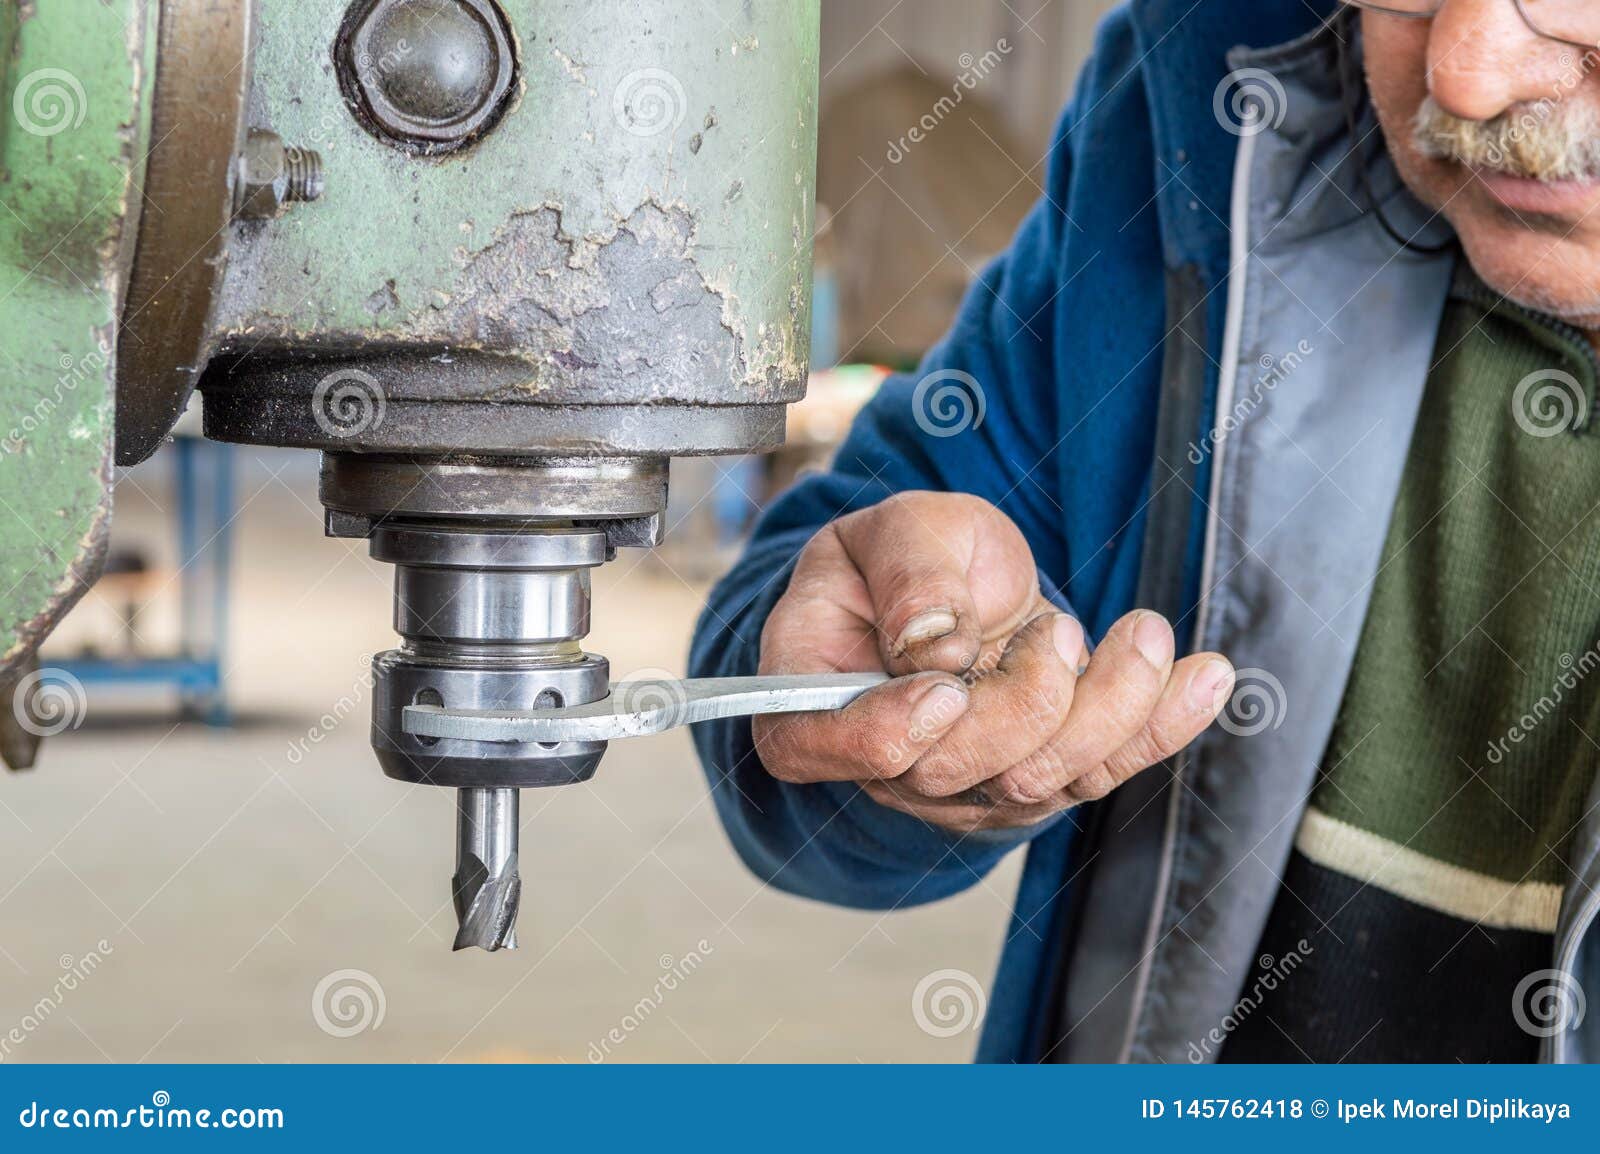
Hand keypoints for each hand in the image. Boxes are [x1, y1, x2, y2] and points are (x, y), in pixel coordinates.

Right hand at [753, 491, 1233, 831]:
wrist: (952, 581)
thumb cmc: (900, 555)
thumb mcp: (891, 528)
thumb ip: (907, 574)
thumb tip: (934, 641)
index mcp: (811, 694)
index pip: (820, 745)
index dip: (881, 734)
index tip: (944, 690)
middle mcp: (882, 759)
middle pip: (950, 771)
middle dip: (1025, 703)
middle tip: (1054, 626)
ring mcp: (962, 782)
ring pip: (1038, 780)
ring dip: (1108, 706)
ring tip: (1141, 632)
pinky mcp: (1038, 778)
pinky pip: (1104, 768)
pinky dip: (1163, 724)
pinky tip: (1207, 679)